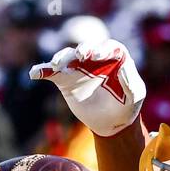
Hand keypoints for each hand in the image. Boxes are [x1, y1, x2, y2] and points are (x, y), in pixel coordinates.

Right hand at [29, 40, 145, 136]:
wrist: (111, 123)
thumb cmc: (126, 106)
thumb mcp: (135, 97)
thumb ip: (132, 83)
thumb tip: (123, 67)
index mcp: (114, 57)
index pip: (109, 47)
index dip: (102, 48)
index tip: (96, 56)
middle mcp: (95, 58)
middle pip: (87, 47)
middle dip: (83, 49)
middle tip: (81, 56)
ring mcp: (79, 67)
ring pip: (68, 57)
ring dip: (61, 58)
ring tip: (56, 66)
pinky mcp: (66, 79)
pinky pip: (52, 73)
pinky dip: (42, 71)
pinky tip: (34, 74)